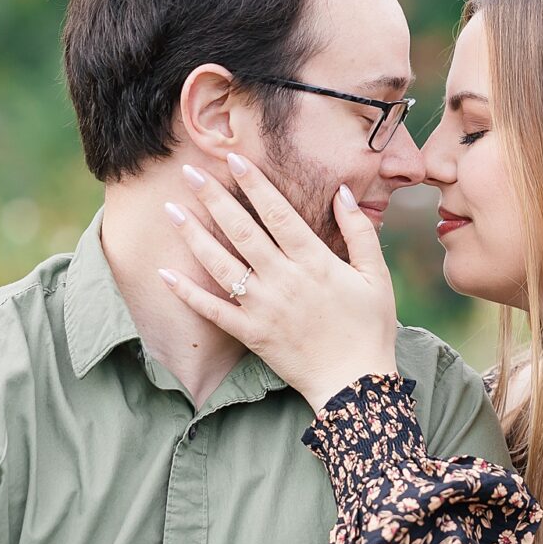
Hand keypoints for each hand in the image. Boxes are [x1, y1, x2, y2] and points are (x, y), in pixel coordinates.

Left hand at [157, 153, 399, 410]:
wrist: (356, 384)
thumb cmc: (371, 327)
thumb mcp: (376, 276)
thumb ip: (359, 231)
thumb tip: (342, 192)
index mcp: (315, 262)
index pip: (278, 214)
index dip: (254, 184)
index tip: (233, 159)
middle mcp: (284, 279)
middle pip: (242, 231)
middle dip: (214, 199)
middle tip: (189, 173)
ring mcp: (264, 307)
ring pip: (222, 264)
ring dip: (194, 235)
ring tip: (171, 210)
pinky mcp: (251, 334)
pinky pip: (213, 310)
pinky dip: (188, 293)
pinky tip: (166, 274)